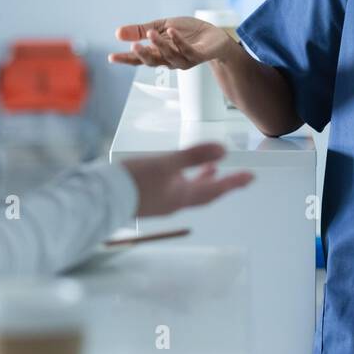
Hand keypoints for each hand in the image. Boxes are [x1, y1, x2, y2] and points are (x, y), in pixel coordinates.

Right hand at [108, 17, 233, 69]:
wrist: (214, 35)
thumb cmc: (188, 32)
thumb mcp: (161, 27)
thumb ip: (141, 30)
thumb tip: (117, 33)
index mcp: (159, 53)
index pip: (139, 59)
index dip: (126, 59)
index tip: (111, 57)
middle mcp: (169, 60)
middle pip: (153, 61)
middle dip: (142, 55)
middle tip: (132, 47)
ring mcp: (184, 60)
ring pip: (169, 56)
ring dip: (159, 44)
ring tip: (150, 33)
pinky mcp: (198, 55)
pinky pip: (187, 51)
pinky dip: (178, 41)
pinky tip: (171, 31)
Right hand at [121, 143, 252, 216]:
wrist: (102, 198)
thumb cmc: (134, 180)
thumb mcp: (167, 164)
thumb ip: (195, 156)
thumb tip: (224, 151)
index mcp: (182, 196)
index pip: (215, 189)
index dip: (234, 182)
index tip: (251, 178)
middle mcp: (174, 202)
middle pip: (205, 193)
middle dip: (221, 183)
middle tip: (237, 176)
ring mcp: (161, 202)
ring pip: (189, 191)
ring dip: (203, 180)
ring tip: (212, 169)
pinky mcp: (148, 198)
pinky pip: (174, 190)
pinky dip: (184, 180)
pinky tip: (177, 173)